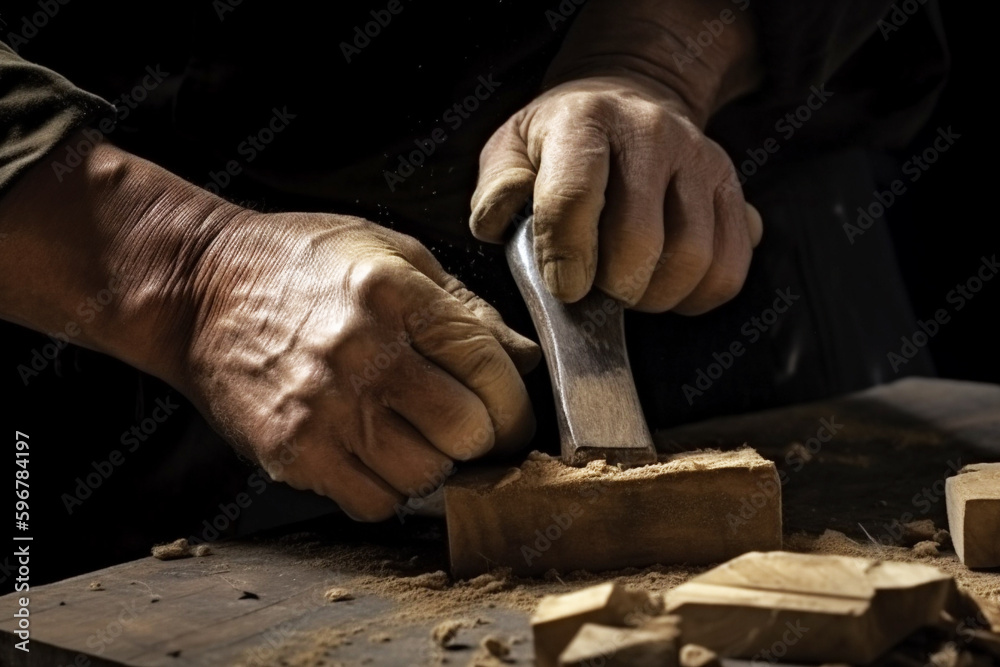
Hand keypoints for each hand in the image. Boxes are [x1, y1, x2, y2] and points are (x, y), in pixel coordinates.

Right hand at [0, 139, 538, 521]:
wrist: (199, 289)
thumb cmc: (300, 264)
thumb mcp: (392, 253)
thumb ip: (465, 308)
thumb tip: (523, 360)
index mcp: (396, 295)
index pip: (489, 369)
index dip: (515, 403)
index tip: (511, 414)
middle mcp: (363, 353)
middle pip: (467, 432)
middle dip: (481, 437)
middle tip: (467, 427)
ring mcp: (324, 408)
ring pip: (424, 477)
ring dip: (434, 465)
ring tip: (415, 437)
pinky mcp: (292, 451)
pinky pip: (372, 502)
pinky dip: (388, 490)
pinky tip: (375, 455)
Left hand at [470, 0, 762, 313]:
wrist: (630, 99)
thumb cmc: (560, 141)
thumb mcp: (511, 147)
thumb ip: (497, 187)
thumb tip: (498, 222)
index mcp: (584, 121)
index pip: (574, 197)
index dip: (566, 255)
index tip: (564, 287)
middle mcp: (650, 132)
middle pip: (639, 239)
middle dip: (612, 286)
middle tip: (596, 291)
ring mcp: (699, 159)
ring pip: (691, 258)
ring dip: (654, 295)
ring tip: (629, 288)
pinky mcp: (732, 188)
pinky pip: (729, 266)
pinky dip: (697, 296)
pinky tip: (665, 286)